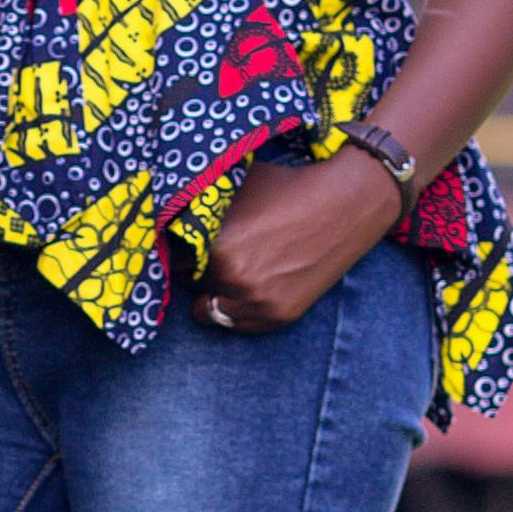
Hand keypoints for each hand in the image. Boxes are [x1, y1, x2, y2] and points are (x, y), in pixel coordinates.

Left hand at [192, 149, 402, 334]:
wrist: (345, 203)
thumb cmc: (285, 187)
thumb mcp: (233, 188)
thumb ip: (198, 208)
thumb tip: (168, 215)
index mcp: (214, 245)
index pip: (172, 259)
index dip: (176, 248)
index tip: (182, 242)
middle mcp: (231, 278)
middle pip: (187, 283)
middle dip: (192, 268)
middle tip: (203, 254)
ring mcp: (256, 302)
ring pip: (206, 310)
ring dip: (209, 293)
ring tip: (221, 273)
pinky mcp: (278, 316)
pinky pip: (236, 324)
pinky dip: (233, 309)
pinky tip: (242, 288)